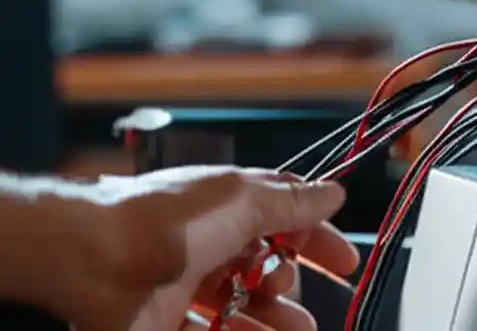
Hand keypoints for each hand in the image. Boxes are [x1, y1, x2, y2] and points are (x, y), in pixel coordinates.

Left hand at [47, 167, 356, 330]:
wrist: (96, 261)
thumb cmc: (169, 221)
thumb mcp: (244, 199)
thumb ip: (293, 202)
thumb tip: (334, 194)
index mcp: (230, 206)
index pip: (286, 219)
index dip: (317, 239)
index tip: (344, 263)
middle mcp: (211, 243)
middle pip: (265, 269)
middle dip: (291, 290)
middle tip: (303, 308)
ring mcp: (188, 284)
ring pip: (243, 307)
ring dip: (274, 322)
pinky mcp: (168, 321)